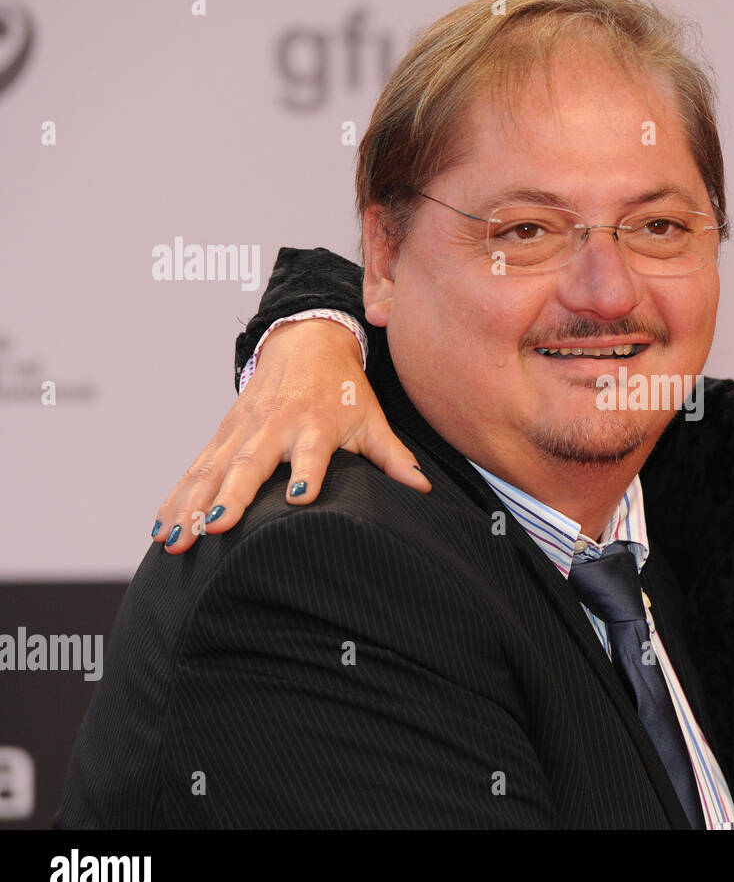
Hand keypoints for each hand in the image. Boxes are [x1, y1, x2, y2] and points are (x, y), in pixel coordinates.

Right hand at [151, 319, 430, 552]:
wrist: (305, 340)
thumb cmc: (343, 387)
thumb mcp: (372, 418)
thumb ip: (393, 455)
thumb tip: (422, 487)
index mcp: (315, 423)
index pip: (312, 450)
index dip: (307, 472)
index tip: (299, 498)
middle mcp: (274, 426)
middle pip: (248, 462)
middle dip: (229, 496)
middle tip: (215, 527)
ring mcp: (242, 430)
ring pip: (211, 469)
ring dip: (191, 505)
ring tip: (175, 541)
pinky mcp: (222, 434)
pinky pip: (195, 469)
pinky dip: (176, 498)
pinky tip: (162, 528)